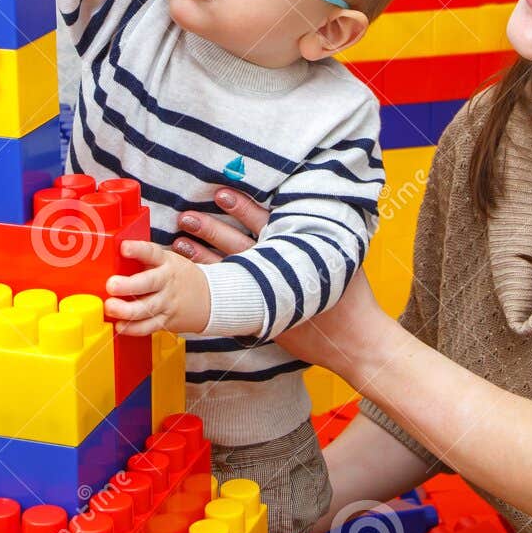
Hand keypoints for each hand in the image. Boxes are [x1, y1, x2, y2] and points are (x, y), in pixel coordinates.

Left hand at [103, 241, 212, 335]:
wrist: (209, 298)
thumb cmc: (179, 276)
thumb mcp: (167, 261)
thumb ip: (143, 261)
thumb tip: (111, 259)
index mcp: (166, 262)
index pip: (152, 253)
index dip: (138, 249)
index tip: (124, 247)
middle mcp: (167, 282)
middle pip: (149, 283)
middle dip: (129, 285)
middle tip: (111, 285)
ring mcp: (167, 302)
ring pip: (147, 308)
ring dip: (127, 310)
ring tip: (111, 308)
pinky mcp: (166, 320)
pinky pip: (149, 326)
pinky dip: (134, 328)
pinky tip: (120, 325)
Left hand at [163, 186, 390, 381]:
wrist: (352, 339)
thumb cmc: (351, 296)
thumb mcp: (345, 256)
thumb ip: (322, 233)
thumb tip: (311, 206)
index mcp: (296, 250)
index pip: (264, 223)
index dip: (242, 208)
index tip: (221, 194)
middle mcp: (278, 270)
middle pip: (238, 244)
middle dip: (211, 230)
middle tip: (187, 216)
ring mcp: (268, 295)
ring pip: (228, 269)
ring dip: (203, 256)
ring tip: (179, 243)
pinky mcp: (263, 316)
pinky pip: (230, 298)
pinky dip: (211, 287)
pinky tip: (193, 280)